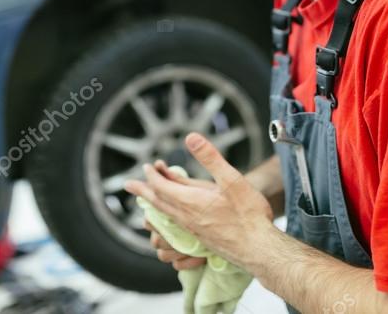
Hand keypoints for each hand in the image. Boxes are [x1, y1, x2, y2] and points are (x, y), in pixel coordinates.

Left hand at [126, 133, 274, 269]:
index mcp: (191, 202)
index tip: (147, 166)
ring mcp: (192, 231)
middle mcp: (187, 218)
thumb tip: (191, 137)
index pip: (161, 187)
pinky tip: (172, 217)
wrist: (258, 249)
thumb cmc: (248, 215)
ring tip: (147, 199)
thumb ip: (210, 158)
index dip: (152, 175)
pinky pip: (174, 225)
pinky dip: (166, 216)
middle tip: (129, 185)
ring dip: (153, 203)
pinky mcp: (199, 240)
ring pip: (165, 215)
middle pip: (157, 202)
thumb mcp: (231, 179)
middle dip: (143, 191)